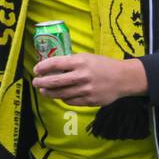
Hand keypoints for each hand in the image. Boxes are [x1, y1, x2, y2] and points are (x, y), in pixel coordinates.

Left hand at [32, 53, 147, 105]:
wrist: (123, 78)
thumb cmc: (104, 66)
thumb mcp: (89, 58)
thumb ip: (72, 62)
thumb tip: (53, 67)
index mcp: (81, 62)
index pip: (56, 63)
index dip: (43, 67)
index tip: (36, 69)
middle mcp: (82, 76)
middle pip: (54, 81)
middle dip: (41, 82)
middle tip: (36, 82)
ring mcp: (85, 90)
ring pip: (59, 94)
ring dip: (48, 93)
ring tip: (43, 91)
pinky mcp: (89, 101)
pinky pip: (70, 101)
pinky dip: (63, 98)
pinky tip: (61, 96)